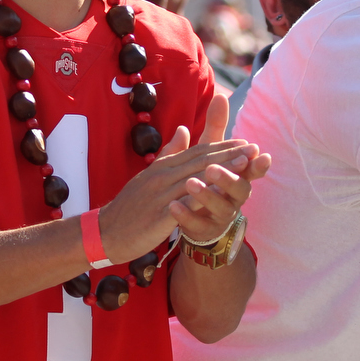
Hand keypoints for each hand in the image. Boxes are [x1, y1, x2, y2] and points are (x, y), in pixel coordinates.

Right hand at [98, 98, 257, 263]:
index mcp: (163, 167)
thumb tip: (183, 129)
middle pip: (200, 161)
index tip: (246, 142)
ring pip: (196, 179)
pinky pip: (183, 205)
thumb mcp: (149, 175)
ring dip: (222, 170)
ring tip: (244, 164)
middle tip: (253, 148)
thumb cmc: (130, 206)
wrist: (106, 231)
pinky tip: (221, 194)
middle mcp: (162, 176)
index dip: (223, 147)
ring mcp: (160, 195)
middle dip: (229, 154)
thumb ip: (168, 153)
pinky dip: (203, 197)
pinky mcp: (158, 216)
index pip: (197, 152)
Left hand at [169, 95, 269, 243]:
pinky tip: (173, 207)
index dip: (256, 163)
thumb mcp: (211, 153)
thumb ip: (216, 128)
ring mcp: (220, 216)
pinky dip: (185, 215)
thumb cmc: (208, 179)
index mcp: (237, 177)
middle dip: (227, 178)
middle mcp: (234, 197)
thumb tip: (220, 96)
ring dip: (206, 195)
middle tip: (212, 168)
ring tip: (190, 184)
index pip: (249, 169)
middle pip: (239, 189)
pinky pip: (196, 224)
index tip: (259, 153)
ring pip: (220, 208)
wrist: (194, 217)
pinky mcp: (203, 229)